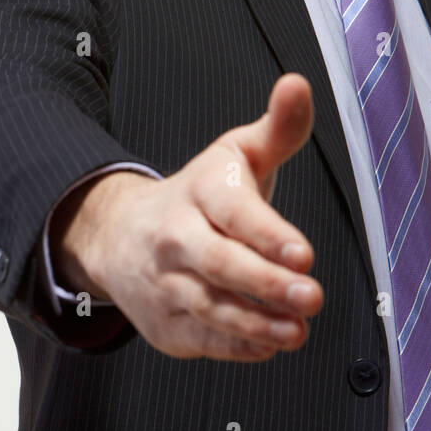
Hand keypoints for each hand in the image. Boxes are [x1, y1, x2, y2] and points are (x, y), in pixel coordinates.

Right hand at [51, 73, 323, 360]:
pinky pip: (203, 338)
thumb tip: (298, 85)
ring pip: (211, 307)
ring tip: (297, 330)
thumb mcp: (237, 154)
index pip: (233, 212)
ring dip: (257, 323)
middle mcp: (178, 237)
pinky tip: (270, 344)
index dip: (268, 234)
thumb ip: (279, 128)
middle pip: (220, 263)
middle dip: (266, 283)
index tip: (303, 254)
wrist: (120, 234)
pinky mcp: (167, 322)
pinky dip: (237, 346)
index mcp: (201, 191)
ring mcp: (168, 283)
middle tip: (311, 296)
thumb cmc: (200, 196)